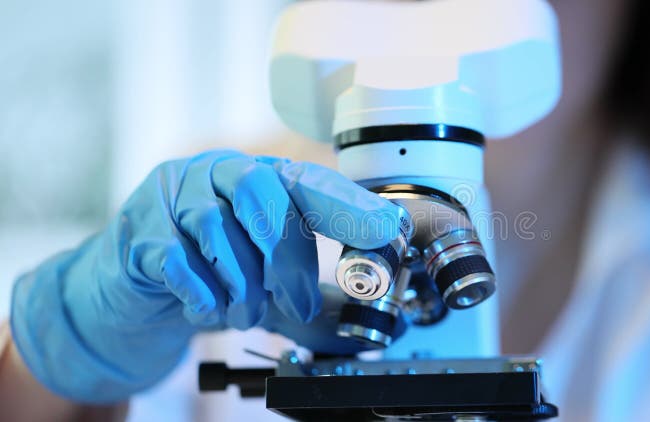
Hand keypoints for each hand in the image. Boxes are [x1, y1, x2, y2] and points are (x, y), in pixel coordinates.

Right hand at [10, 150, 399, 402]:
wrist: (136, 293)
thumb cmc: (212, 276)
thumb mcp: (272, 290)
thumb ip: (315, 307)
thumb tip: (367, 335)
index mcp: (261, 178)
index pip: (310, 181)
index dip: (349, 205)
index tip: (387, 230)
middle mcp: (218, 174)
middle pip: (261, 193)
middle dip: (288, 257)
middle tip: (299, 303)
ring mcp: (174, 197)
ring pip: (216, 228)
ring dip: (241, 285)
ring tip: (244, 312)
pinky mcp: (138, 231)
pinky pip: (176, 259)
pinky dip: (201, 295)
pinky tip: (206, 308)